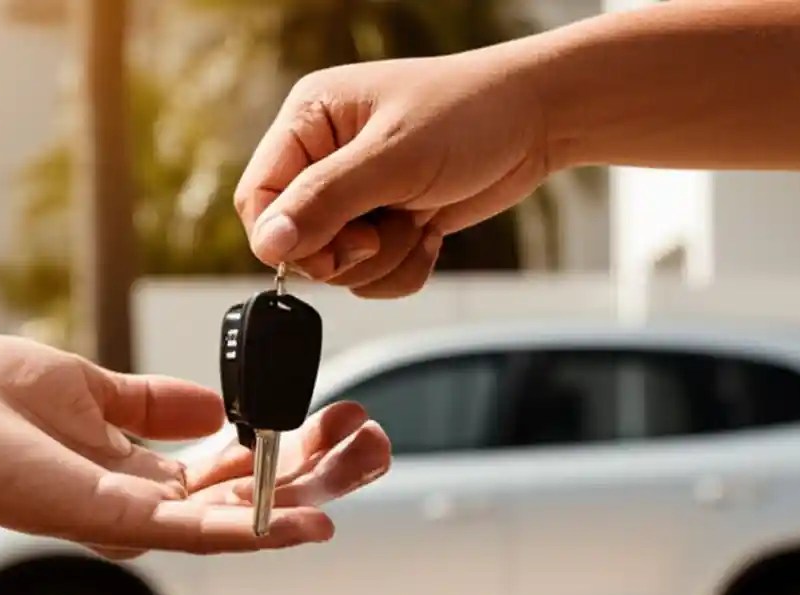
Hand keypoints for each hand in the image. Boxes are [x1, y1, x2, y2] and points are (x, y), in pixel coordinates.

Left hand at [0, 336, 389, 555]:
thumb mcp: (91, 387)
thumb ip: (151, 402)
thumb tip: (210, 404)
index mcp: (143, 469)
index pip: (237, 467)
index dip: (292, 446)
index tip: (339, 416)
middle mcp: (148, 502)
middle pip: (255, 494)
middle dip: (321, 471)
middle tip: (376, 441)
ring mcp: (137, 518)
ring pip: (244, 516)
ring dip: (310, 494)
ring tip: (367, 461)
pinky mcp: (119, 522)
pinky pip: (202, 532)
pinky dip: (261, 529)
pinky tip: (311, 518)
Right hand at [235, 50, 549, 297]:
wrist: (540, 121)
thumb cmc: (470, 114)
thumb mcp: (393, 158)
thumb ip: (325, 201)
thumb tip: (268, 244)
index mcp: (309, 122)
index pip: (259, 198)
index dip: (287, 237)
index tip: (337, 248)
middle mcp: (325, 157)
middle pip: (296, 242)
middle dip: (346, 253)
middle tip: (383, 232)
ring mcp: (358, 194)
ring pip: (337, 266)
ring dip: (382, 261)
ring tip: (419, 220)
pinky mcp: (388, 222)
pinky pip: (372, 274)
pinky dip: (402, 268)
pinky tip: (431, 234)